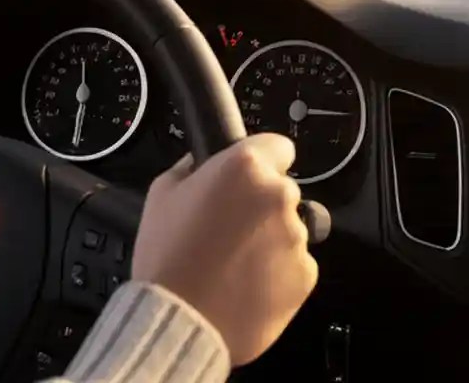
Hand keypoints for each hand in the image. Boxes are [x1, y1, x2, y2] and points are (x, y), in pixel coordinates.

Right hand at [132, 134, 316, 365]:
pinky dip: (277, 271)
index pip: (278, 146)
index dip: (262, 161)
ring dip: (269, 239)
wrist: (179, 322)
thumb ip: (191, 168)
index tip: (247, 179)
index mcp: (245, 168)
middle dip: (260, 204)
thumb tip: (202, 163)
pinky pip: (295, 264)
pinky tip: (246, 283)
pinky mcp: (306, 274)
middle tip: (229, 227)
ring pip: (289, 228)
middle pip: (281, 190)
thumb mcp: (162, 194)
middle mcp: (277, 196)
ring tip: (232, 261)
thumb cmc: (167, 258)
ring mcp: (296, 237)